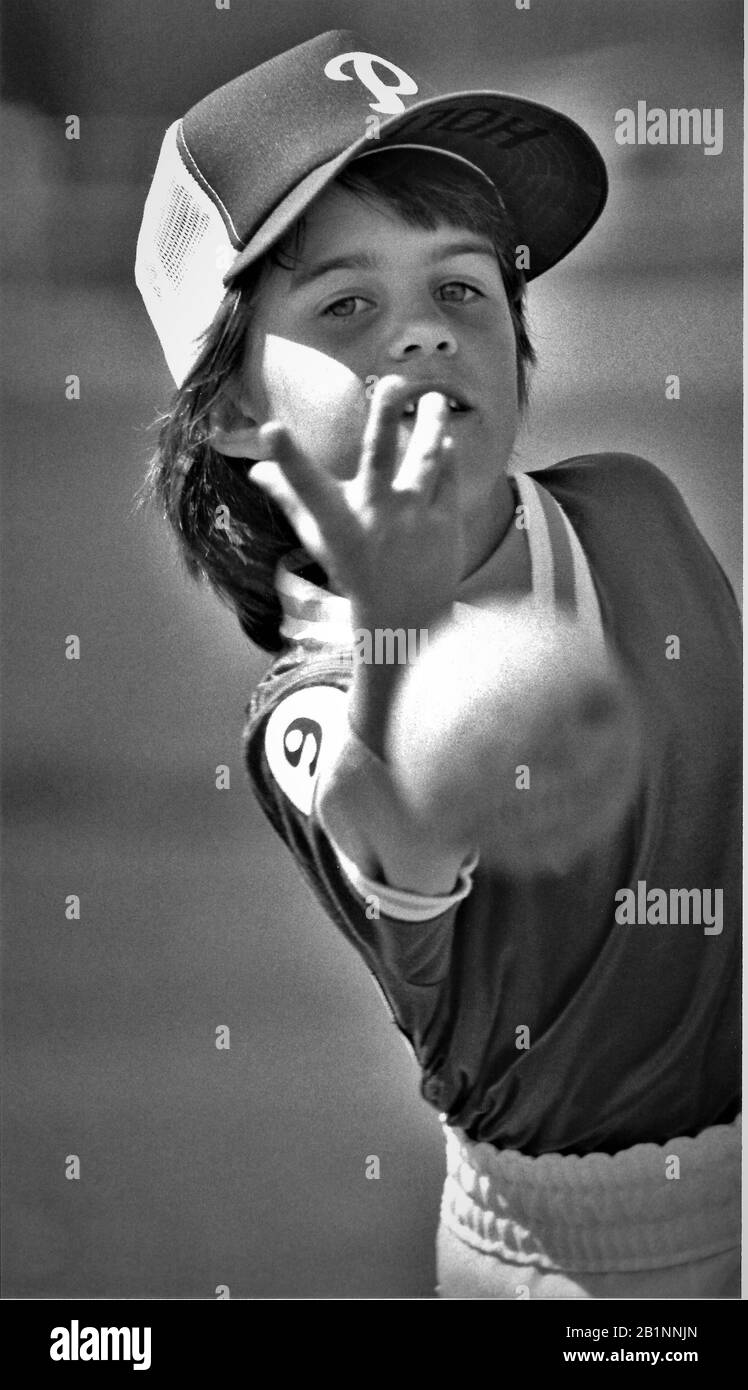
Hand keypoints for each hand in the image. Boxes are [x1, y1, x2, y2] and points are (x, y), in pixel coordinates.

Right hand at [249, 375, 464, 632]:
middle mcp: (374, 517)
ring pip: (425, 459)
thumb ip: (291, 498)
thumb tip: (255, 469)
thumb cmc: (353, 568)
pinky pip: (446, 477)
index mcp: (336, 522)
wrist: (404, 618)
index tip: (270, 429)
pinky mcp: (445, 524)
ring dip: (431, 424)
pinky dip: (445, 454)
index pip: (305, 486)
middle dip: (383, 417)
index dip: (286, 459)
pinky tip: (442, 437)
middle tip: (390, 382)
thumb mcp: (318, 536)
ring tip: (435, 397)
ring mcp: (413, 520)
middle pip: (378, 458)